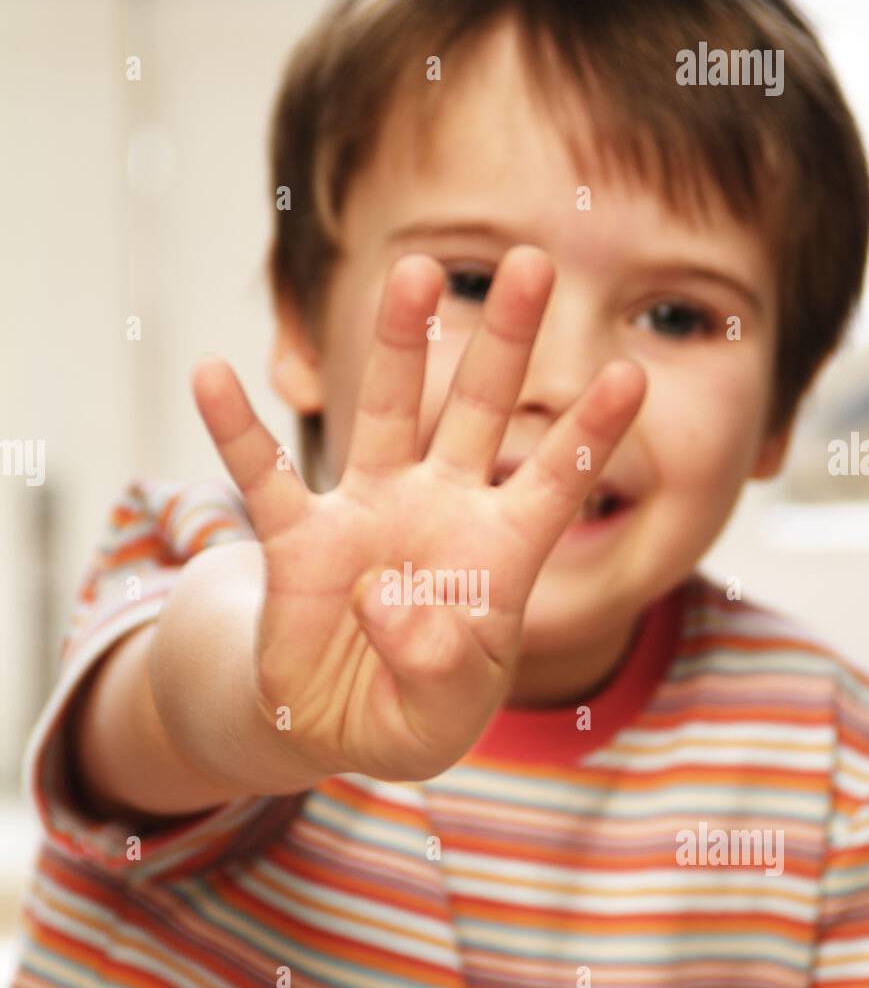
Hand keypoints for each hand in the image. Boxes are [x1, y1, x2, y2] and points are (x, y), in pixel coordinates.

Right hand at [192, 246, 645, 781]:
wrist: (330, 723)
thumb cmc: (409, 709)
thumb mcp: (442, 715)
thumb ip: (439, 666)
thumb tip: (389, 596)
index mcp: (497, 555)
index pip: (554, 484)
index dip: (589, 435)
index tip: (632, 374)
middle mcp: (438, 511)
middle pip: (480, 412)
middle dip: (506, 342)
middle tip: (534, 264)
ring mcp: (368, 514)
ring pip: (389, 414)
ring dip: (403, 345)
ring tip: (417, 271)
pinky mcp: (297, 540)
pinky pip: (264, 478)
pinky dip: (237, 431)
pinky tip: (210, 373)